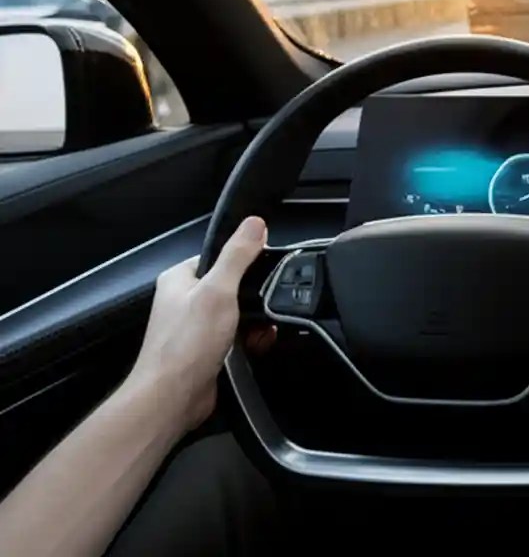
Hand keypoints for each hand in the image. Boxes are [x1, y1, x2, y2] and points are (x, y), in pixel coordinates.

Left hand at [129, 216, 269, 431]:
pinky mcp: (206, 352)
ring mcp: (195, 328)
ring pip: (239, 315)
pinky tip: (256, 348)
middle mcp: (184, 300)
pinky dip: (250, 342)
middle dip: (255, 300)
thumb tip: (255, 222)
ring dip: (256, 324)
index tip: (266, 273)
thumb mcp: (218, 290)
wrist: (172, 398)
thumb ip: (237, 255)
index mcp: (179, 279)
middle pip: (233, 287)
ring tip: (261, 334)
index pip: (218, 257)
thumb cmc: (189, 341)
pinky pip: (237, 338)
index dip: (244, 263)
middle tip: (266, 310)